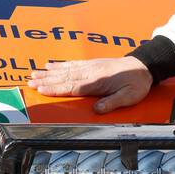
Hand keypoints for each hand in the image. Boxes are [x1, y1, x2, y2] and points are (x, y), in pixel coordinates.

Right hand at [27, 56, 152, 113]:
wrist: (144, 65)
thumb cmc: (137, 83)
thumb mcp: (129, 97)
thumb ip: (112, 102)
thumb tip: (96, 110)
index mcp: (97, 81)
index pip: (72, 86)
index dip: (55, 89)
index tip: (40, 89)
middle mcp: (90, 72)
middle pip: (63, 77)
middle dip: (45, 80)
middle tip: (29, 81)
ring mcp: (90, 66)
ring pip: (65, 69)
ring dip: (48, 72)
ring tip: (34, 72)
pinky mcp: (91, 63)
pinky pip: (72, 63)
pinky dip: (60, 64)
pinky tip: (50, 65)